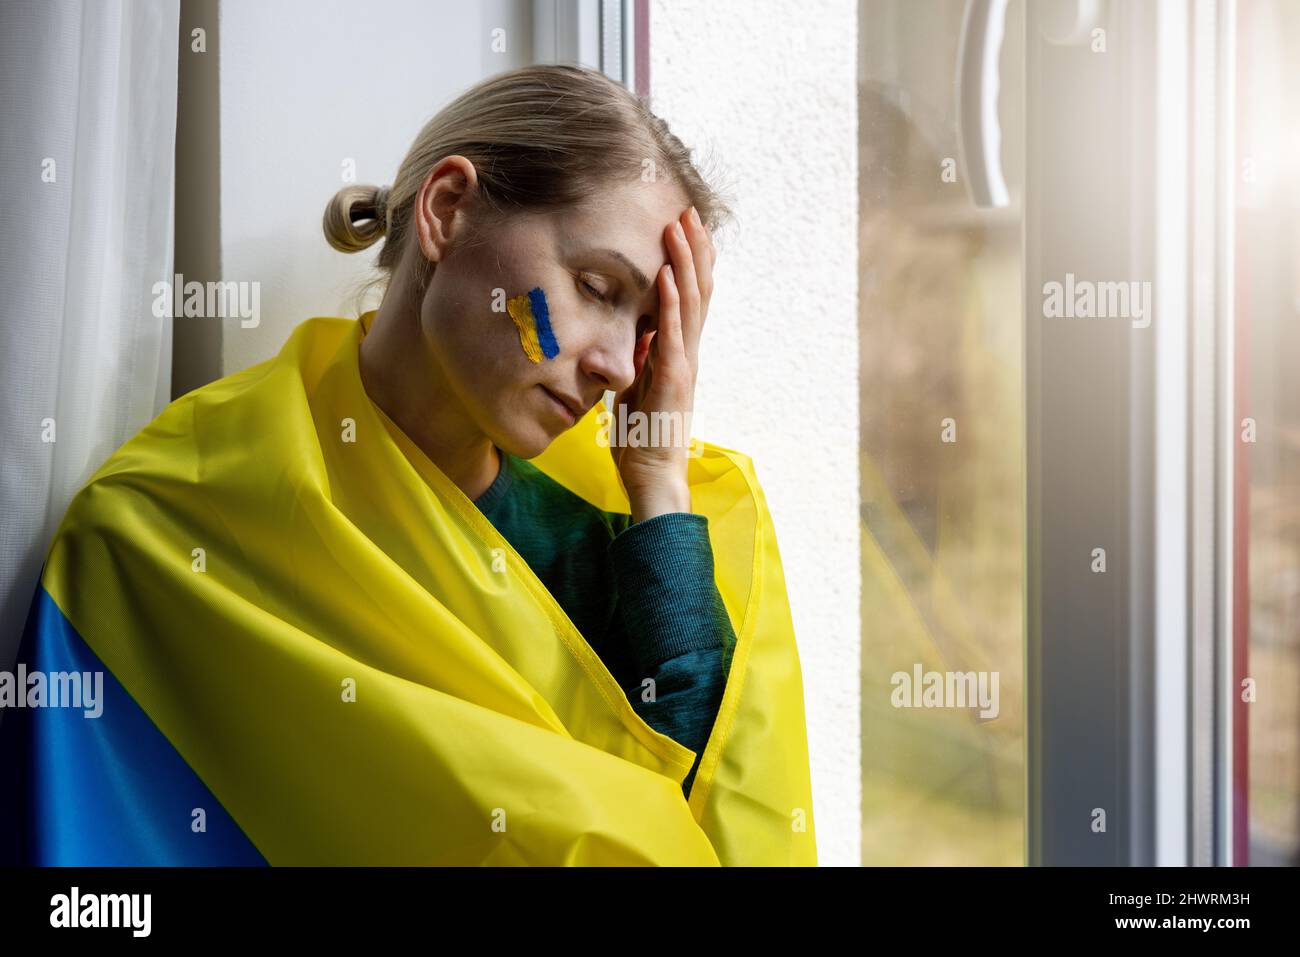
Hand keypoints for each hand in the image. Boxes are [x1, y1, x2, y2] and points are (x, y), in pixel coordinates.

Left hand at [609, 206, 716, 518]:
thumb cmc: (642, 440)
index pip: (691, 299)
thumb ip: (643, 360)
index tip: (684, 228)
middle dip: (694, 249)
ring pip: (692, 303)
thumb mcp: (638, 390)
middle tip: (688, 211)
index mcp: (680, 355)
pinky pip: (673, 333)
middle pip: (698, 291)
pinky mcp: (674, 380)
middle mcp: (688, 354)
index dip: (691, 262)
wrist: (653, 477)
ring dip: (685, 262)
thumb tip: (640, 333)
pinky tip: (669, 273)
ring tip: (681, 226)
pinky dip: (673, 302)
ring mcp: (684, 365)